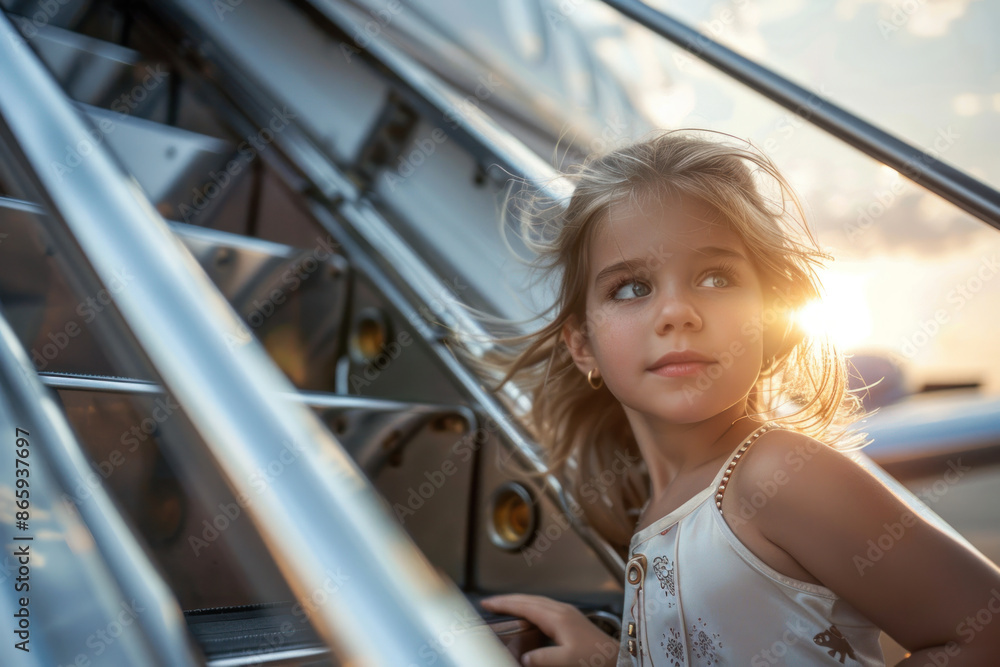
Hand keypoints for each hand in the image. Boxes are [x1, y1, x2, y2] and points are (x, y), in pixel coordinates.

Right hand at [480, 594, 618, 666]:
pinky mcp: (571, 618)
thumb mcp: (567, 660)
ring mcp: (567, 612)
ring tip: (504, 606)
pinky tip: (529, 615)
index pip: (524, 605)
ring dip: (519, 602)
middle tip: (490, 602)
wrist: (615, 657)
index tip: (487, 602)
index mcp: (557, 617)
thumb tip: (524, 657)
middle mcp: (561, 610)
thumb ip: (543, 658)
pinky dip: (530, 607)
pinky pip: (544, 606)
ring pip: (536, 601)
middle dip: (508, 599)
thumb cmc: (595, 657)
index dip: (504, 604)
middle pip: (528, 599)